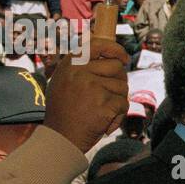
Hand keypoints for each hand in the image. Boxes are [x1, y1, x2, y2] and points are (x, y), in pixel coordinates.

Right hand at [41, 38, 128, 152]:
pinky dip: (118, 115)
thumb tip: (105, 51)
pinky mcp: (104, 103)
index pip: (97, 44)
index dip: (115, 49)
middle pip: (117, 67)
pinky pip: (123, 103)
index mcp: (70, 65)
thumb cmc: (64, 112)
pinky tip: (104, 122)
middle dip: (119, 81)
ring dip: (117, 100)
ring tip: (101, 111)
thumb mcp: (63, 81)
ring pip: (122, 86)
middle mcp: (81, 72)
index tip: (123, 57)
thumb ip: (80, 66)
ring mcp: (93, 87)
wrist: (61, 138)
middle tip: (108, 97)